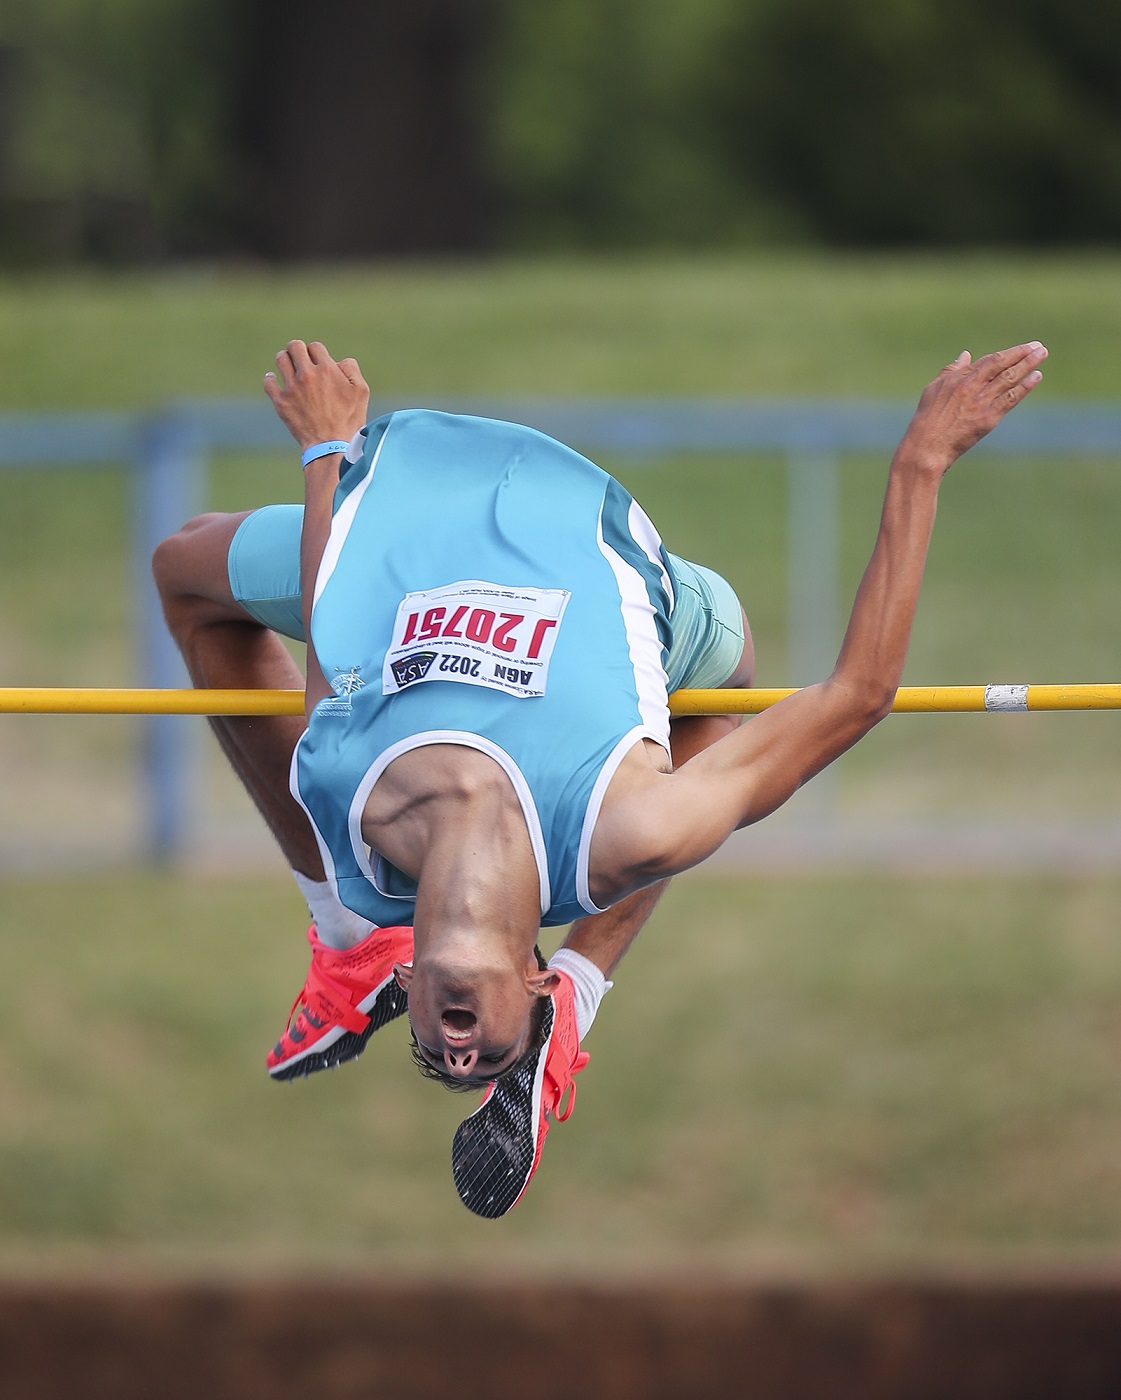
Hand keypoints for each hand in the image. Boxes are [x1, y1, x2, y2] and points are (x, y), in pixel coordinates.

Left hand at [263, 339, 369, 449]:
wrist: (331, 446)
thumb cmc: (349, 420)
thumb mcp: (361, 392)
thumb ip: (351, 369)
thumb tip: (339, 361)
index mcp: (327, 369)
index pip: (315, 347)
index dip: (317, 354)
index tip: (319, 364)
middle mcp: (307, 375)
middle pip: (294, 346)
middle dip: (298, 350)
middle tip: (301, 360)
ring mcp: (292, 388)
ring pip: (281, 359)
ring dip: (285, 360)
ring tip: (289, 367)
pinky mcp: (281, 402)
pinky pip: (268, 382)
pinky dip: (271, 378)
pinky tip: (275, 380)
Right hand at [898, 341, 1046, 475]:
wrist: (927, 446)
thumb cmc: (927, 419)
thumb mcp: (934, 389)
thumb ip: (950, 370)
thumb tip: (965, 355)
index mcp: (958, 378)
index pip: (988, 361)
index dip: (1007, 354)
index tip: (1022, 349)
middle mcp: (971, 387)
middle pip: (1001, 364)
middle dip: (1022, 353)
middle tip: (1038, 346)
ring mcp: (981, 402)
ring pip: (1009, 378)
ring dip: (1028, 364)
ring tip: (1042, 354)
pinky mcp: (988, 418)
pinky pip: (1010, 398)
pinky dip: (1025, 386)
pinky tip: (1036, 376)